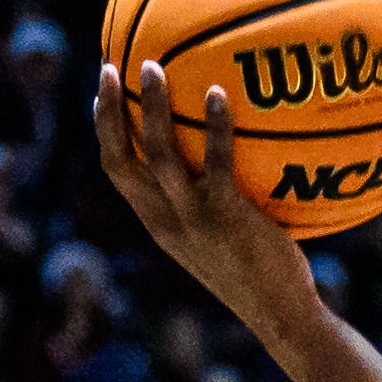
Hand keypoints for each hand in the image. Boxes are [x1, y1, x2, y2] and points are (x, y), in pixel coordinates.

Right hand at [95, 59, 325, 350]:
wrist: (280, 315)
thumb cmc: (259, 273)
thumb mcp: (220, 239)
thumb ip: (208, 204)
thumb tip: (224, 162)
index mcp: (157, 223)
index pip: (116, 172)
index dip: (103, 133)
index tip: (101, 95)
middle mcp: (163, 220)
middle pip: (118, 160)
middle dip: (107, 113)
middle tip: (109, 68)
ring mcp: (191, 219)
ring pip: (156, 154)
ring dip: (150, 108)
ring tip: (153, 67)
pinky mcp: (224, 216)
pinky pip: (215, 162)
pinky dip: (214, 126)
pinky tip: (219, 93)